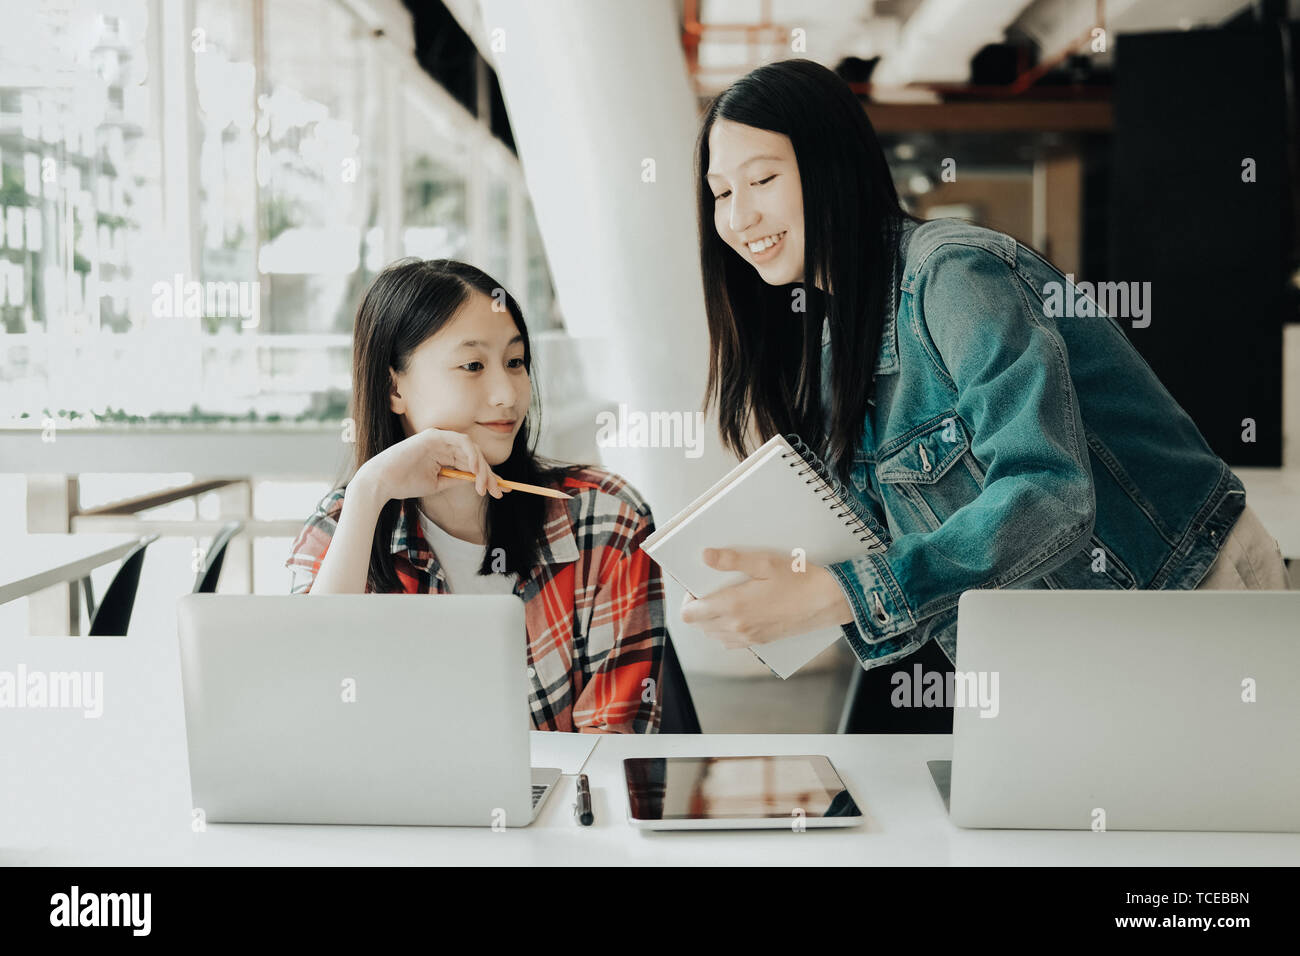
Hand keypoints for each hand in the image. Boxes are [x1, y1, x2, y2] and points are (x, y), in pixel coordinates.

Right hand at [360, 427, 510, 501]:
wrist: (382, 483)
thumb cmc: (405, 483)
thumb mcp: (438, 484)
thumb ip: (457, 479)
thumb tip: (478, 481)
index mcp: (443, 453)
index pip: (471, 462)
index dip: (487, 475)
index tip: (501, 490)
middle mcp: (443, 443)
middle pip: (475, 456)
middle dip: (489, 474)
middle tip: (499, 491)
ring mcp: (439, 437)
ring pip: (471, 449)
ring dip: (482, 468)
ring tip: (485, 486)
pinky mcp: (434, 435)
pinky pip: (461, 442)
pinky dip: (472, 455)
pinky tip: (476, 471)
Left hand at [679, 548, 855, 649]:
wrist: (828, 602)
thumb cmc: (799, 579)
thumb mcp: (765, 563)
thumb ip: (732, 561)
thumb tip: (705, 556)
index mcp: (734, 606)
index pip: (689, 614)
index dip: (687, 599)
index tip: (697, 585)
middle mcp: (737, 627)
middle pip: (698, 625)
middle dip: (697, 608)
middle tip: (711, 589)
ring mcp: (749, 638)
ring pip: (712, 635)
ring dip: (710, 620)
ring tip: (725, 599)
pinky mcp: (760, 642)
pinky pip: (730, 642)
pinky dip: (726, 630)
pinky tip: (740, 613)